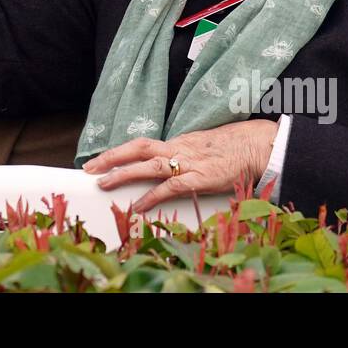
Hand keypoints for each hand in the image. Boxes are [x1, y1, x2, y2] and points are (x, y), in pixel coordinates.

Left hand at [83, 120, 278, 213]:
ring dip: (123, 173)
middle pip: (138, 147)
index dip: (120, 151)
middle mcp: (180, 148)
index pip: (142, 144)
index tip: (99, 160)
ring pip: (149, 165)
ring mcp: (190, 162)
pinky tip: (139, 205)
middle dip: (111, 156)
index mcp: (180, 142)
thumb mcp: (205, 147)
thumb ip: (186, 154)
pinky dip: (153, 196)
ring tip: (103, 183)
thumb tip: (170, 163)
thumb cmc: (235, 148)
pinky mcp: (201, 177)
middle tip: (88, 168)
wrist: (259, 145)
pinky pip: (172, 187)